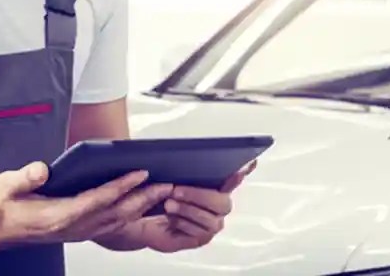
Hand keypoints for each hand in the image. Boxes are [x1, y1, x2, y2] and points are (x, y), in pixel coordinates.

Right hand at [0, 162, 172, 250]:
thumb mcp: (6, 186)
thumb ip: (24, 178)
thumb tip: (41, 170)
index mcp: (57, 215)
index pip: (97, 199)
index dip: (121, 186)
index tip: (140, 173)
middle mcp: (71, 227)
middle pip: (116, 213)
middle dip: (143, 198)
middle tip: (167, 184)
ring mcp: (75, 232)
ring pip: (117, 221)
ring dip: (141, 208)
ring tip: (162, 193)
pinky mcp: (76, 232)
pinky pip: (110, 225)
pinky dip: (129, 215)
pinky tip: (141, 206)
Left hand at [97, 160, 257, 253]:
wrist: (140, 219)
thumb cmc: (159, 195)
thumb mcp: (168, 176)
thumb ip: (183, 166)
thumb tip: (194, 150)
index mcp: (215, 187)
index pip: (235, 178)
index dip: (244, 171)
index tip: (249, 162)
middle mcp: (218, 207)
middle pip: (223, 202)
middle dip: (199, 195)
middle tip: (177, 190)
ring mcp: (211, 224)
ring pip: (210, 220)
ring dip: (188, 210)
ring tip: (169, 204)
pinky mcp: (201, 239)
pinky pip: (198, 234)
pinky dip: (184, 224)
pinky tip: (171, 218)